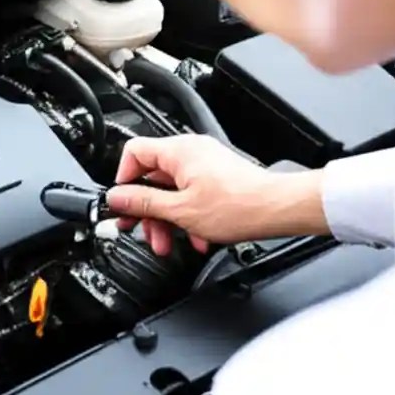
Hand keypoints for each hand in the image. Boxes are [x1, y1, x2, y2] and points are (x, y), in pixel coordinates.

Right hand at [106, 135, 327, 254]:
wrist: (276, 209)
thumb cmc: (238, 206)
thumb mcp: (180, 210)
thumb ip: (144, 203)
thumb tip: (117, 197)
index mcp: (178, 151)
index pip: (134, 152)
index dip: (123, 179)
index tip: (124, 203)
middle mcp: (191, 151)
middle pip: (152, 176)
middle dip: (147, 209)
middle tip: (143, 230)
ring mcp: (205, 164)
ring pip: (172, 190)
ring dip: (167, 219)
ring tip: (169, 243)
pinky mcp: (217, 177)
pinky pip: (190, 194)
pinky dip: (187, 216)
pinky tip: (195, 238)